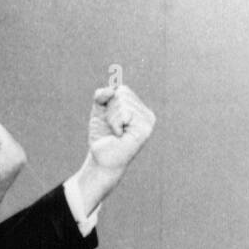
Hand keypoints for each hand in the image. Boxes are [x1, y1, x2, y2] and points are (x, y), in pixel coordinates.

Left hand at [74, 85, 155, 213]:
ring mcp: (148, 122)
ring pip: (122, 102)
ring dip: (112, 119)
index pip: (122, 90)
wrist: (101, 159)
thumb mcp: (99, 110)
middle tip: (112, 129)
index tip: (111, 121)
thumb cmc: (102, 137)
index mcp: (139, 109)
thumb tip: (112, 89)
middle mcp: (147, 114)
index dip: (109, 104)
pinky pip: (124, 112)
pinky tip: (119, 136)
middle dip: (110, 111)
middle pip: (122, 94)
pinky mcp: (145, 129)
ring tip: (115, 133)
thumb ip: (102, 94)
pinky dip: (115, 123)